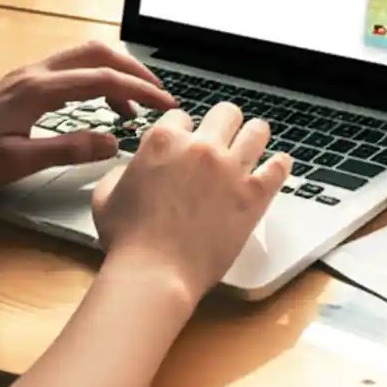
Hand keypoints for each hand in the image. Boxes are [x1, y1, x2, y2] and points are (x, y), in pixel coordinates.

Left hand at [0, 40, 176, 197]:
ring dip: (114, 74)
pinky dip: (93, 81)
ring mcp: (25, 77)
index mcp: (36, 89)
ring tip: (132, 107)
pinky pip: (67, 71)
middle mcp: (33, 74)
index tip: (165, 104)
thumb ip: (70, 149)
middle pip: (96, 52)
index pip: (102, 78)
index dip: (139, 90)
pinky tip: (99, 106)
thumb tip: (113, 141)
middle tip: (157, 95)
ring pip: (82, 58)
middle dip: (133, 70)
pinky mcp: (20, 86)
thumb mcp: (20, 162)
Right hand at [91, 103, 291, 299]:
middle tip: (223, 140)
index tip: (187, 143)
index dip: (183, 131)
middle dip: (223, 125)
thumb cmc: (129, 240)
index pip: (182, 116)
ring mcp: (230, 169)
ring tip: (252, 146)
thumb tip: (132, 168)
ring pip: (257, 130)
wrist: (155, 273)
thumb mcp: (107, 195)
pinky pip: (279, 167)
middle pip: (226, 113)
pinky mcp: (254, 194)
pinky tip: (276, 167)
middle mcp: (201, 147)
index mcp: (164, 141)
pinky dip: (279, 165)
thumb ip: (122, 172)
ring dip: (253, 136)